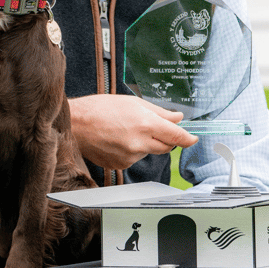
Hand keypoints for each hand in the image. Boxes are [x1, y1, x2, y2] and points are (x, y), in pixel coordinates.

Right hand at [67, 94, 197, 171]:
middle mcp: (140, 143)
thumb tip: (177, 117)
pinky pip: (135, 159)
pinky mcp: (121, 165)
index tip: (193, 138)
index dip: (188, 138)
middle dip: (165, 138)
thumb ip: (159, 112)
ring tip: (125, 130)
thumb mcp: (133, 102)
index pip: (177, 136)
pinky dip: (131, 150)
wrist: (75, 124)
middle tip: (152, 127)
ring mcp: (130, 156)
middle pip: (166, 146)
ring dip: (145, 143)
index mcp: (145, 124)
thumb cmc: (99, 109)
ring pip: (149, 152)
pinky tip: (118, 140)